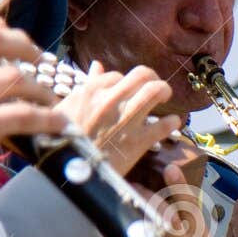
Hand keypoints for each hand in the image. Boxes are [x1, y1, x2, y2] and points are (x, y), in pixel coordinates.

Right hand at [57, 61, 179, 175]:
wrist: (68, 170)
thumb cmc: (65, 139)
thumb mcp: (68, 108)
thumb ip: (86, 86)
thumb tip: (97, 66)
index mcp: (91, 91)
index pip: (117, 75)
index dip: (125, 82)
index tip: (128, 92)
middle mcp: (111, 100)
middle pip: (142, 75)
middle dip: (152, 78)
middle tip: (154, 87)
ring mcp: (126, 119)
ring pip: (155, 91)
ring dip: (164, 91)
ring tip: (164, 98)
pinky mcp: (139, 141)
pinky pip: (165, 125)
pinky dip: (172, 122)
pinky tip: (172, 123)